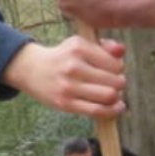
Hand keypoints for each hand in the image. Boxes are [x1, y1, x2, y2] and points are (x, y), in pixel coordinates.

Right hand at [2, 36, 125, 116]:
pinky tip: (118, 107)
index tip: (113, 69)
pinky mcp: (65, 103)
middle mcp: (73, 66)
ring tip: (113, 94)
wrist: (32, 70)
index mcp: (79, 48)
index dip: (119, 67)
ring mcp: (68, 86)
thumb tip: (122, 51)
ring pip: (108, 96)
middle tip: (114, 83)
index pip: (115, 63)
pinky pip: (96, 111)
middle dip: (119, 83)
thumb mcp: (80, 44)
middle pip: (115, 80)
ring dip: (116, 96)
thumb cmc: (63, 57)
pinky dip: (112, 111)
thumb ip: (105, 46)